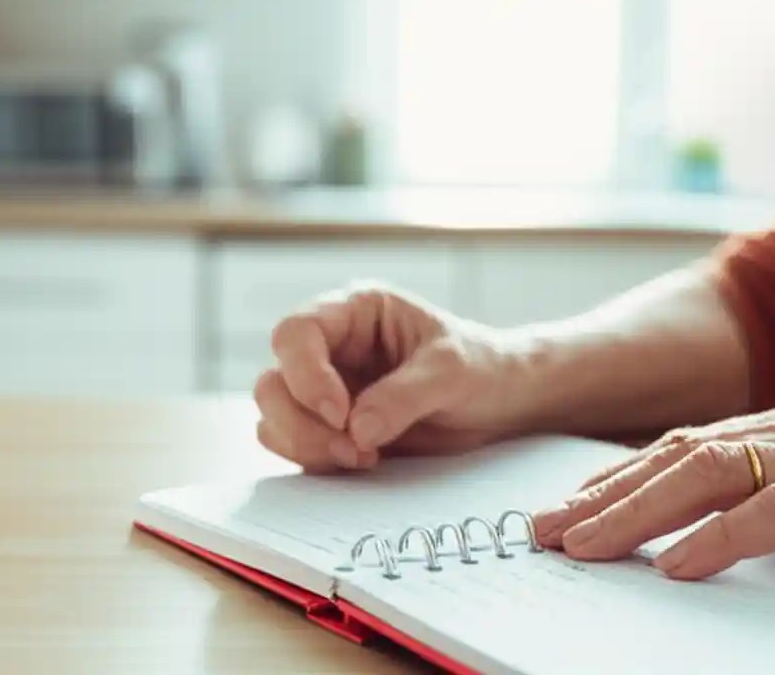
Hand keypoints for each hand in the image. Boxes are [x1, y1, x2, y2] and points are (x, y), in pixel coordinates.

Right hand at [254, 285, 522, 471]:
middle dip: (303, 423)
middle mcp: (330, 349)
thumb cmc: (481, 367)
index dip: (305, 374)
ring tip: (365, 457)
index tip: (341, 413)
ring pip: (274, 418)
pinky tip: (364, 461)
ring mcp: (325, 390)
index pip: (296, 333)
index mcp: (354, 313)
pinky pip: (295, 446)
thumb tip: (357, 429)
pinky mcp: (329, 428)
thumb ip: (405, 395)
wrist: (501, 404)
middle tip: (353, 448)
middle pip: (273, 382)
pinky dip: (317, 461)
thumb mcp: (452, 370)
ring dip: (308, 446)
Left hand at [532, 390, 774, 578]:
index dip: (621, 477)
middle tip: (544, 530)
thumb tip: (713, 525)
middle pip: (680, 454)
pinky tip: (679, 562)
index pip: (686, 445)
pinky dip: (722, 536)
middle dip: (605, 494)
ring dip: (638, 511)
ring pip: (711, 473)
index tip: (568, 508)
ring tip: (583, 545)